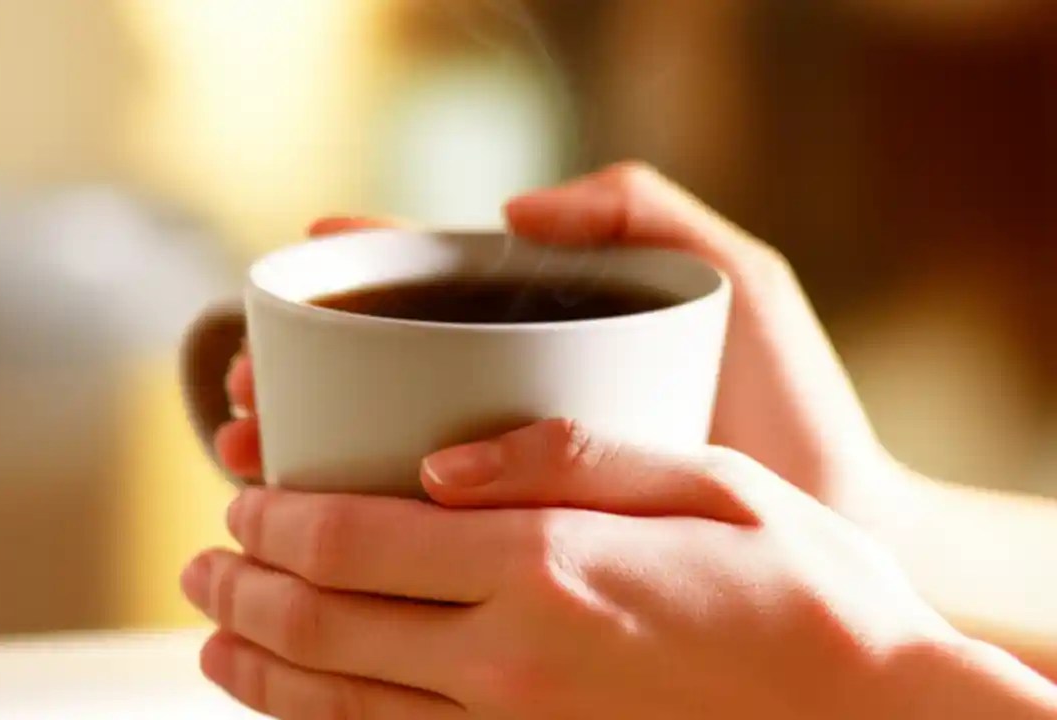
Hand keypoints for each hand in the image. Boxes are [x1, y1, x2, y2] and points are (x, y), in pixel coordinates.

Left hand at [182, 421, 1022, 718]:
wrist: (870, 716)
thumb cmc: (799, 582)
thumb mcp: (706, 477)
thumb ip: (565, 454)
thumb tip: (440, 453)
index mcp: (541, 563)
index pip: (352, 538)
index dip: (274, 516)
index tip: (239, 495)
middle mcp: (509, 657)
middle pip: (321, 624)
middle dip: (240, 591)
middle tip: (199, 564)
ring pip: (337, 703)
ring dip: (257, 668)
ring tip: (212, 638)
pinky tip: (292, 709)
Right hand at [214, 164, 894, 520]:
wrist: (837, 527)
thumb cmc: (790, 405)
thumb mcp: (736, 279)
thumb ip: (642, 211)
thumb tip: (510, 206)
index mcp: (549, 332)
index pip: (428, 293)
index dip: (352, 278)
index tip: (292, 274)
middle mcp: (516, 400)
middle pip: (380, 375)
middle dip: (299, 373)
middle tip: (245, 384)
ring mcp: (514, 472)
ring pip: (380, 451)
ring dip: (302, 447)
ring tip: (247, 448)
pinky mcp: (522, 541)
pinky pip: (422, 529)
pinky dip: (357, 525)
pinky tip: (309, 529)